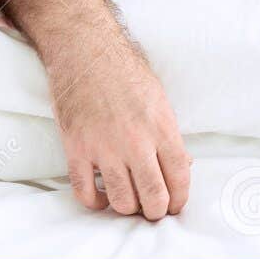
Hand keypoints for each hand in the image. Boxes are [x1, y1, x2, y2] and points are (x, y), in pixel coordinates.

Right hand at [2, 0, 191, 220]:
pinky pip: (85, 192)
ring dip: (127, 208)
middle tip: (151, 209)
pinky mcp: (76, 148)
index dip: (179, 199)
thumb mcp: (159, 97)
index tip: (174, 205)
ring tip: (128, 200)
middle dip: (155, 211)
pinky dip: (95, 202)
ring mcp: (103, 147)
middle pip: (153, 197)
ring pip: (121, 201)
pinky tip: (101, 195)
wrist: (84, 48)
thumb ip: (169, 134)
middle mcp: (135, 141)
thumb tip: (184, 165)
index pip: (180, 178)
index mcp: (161, 127)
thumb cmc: (124, 69)